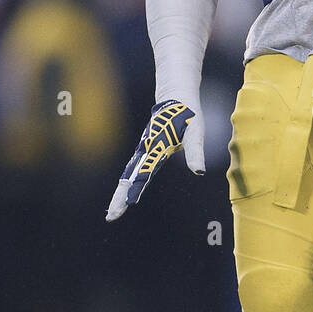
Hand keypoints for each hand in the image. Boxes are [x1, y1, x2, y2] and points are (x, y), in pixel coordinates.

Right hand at [105, 99, 204, 220]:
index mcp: (156, 147)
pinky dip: (126, 183)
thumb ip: (196, 151)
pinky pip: (132, 170)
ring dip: (121, 193)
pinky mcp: (145, 150)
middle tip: (112, 217)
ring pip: (128, 174)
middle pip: (129, 178)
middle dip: (120, 197)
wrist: (175, 95)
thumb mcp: (196, 132)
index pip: (143, 173)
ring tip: (114, 211)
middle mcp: (146, 150)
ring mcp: (144, 150)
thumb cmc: (187, 113)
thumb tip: (200, 171)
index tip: (128, 205)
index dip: (135, 190)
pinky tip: (125, 192)